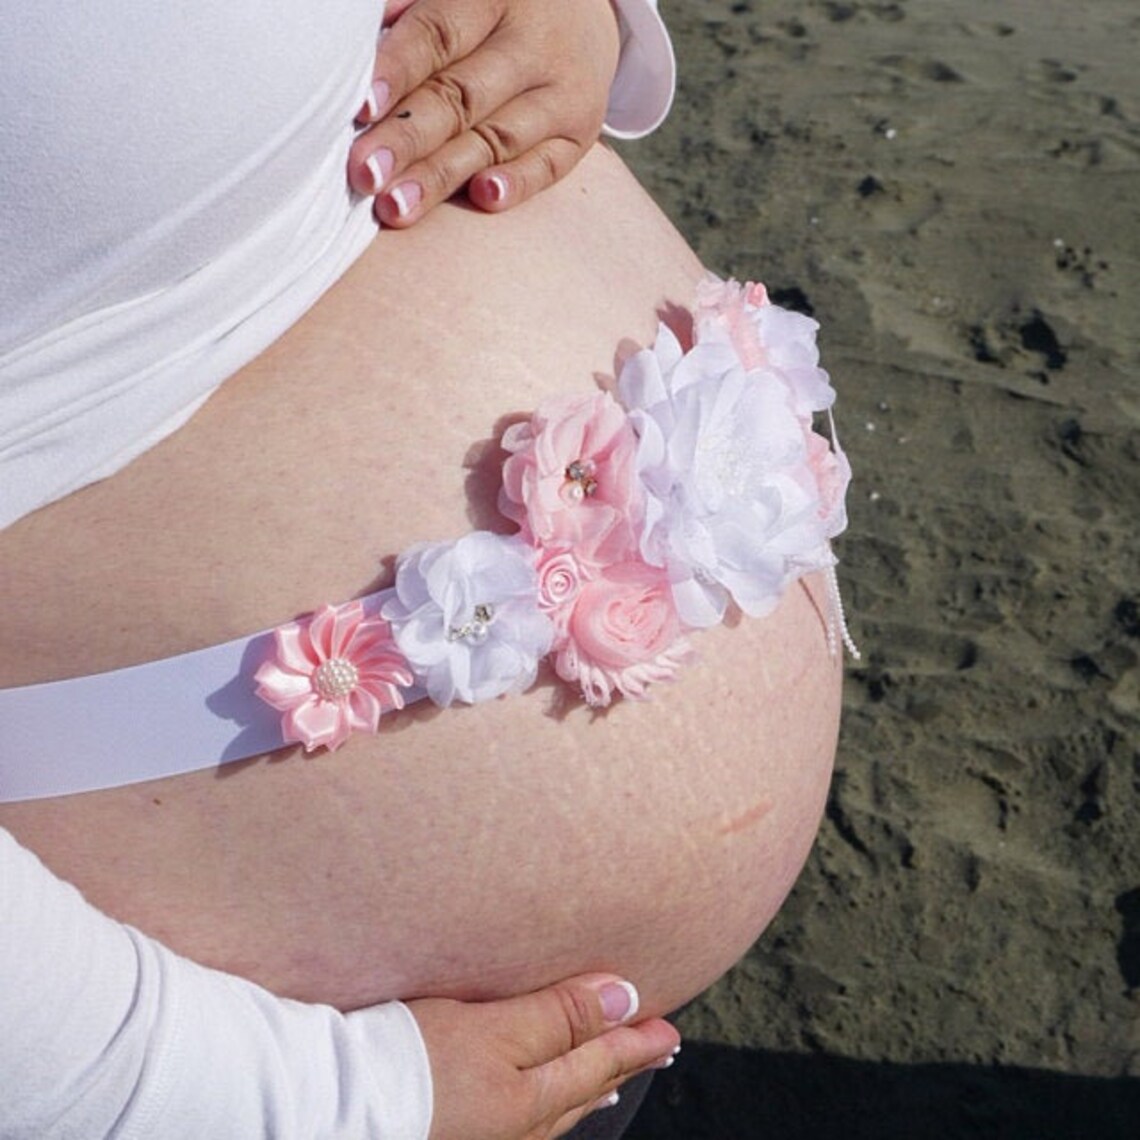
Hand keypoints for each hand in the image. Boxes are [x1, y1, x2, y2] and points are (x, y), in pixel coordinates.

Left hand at [348, 0, 621, 225]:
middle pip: (463, 96)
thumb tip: (352, 50)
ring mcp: (563, 90)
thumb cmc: (494, 6)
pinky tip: (483, 199)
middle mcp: (534, 42)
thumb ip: (412, 15)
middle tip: (365, 175)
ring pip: (497, 139)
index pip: (439, 34)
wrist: (583, 13)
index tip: (359, 110)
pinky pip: (549, 164)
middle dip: (408, 138)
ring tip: (396, 207)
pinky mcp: (580, 132)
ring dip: (443, 176)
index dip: (397, 71)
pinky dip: (517, 183)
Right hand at [408, 974, 679, 1139]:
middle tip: (657, 1048)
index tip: (668, 1028)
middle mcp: (515, 1126)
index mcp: (529, 1098)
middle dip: (620, 1064)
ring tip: (610, 1079)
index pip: (597, 1061)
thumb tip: (624, 1000)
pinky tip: (540, 1104)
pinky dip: (547, 1103)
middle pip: (581, 1088)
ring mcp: (485, 1131)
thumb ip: (560, 1014)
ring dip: (587, 1085)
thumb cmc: (411, 1061)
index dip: (634, 1040)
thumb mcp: (495, 1029)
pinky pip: (521, 1118)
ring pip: (553, 1108)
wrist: (335, 1101)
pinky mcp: (454, 1128)